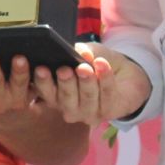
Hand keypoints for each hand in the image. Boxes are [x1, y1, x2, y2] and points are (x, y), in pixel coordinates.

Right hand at [32, 43, 150, 125]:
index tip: (41, 68)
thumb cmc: (95, 62)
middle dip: (65, 83)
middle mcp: (68, 107)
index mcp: (55, 93)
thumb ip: (79, 51)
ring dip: (86, 82)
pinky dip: (105, 79)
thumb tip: (79, 52)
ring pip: (87, 98)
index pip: (44, 90)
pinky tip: (103, 65)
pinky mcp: (108, 112)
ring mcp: (88, 113)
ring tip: (85, 67)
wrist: (122, 74)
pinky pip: (107, 95)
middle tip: (64, 70)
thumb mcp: (84, 51)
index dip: (42, 81)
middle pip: (64, 98)